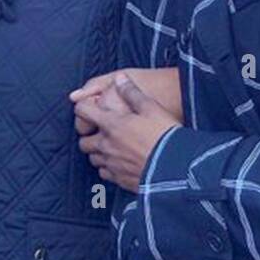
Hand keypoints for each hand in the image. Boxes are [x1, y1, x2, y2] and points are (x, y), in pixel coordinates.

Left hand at [74, 72, 179, 191]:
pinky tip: (120, 163)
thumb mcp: (151, 107)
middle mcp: (106, 146)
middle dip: (89, 135)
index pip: (83, 111)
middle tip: (101, 131)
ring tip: (111, 148)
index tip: (90, 107)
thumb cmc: (164, 135)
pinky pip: (105, 174)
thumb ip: (132, 92)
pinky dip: (108, 168)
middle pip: (83, 141)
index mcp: (111, 124)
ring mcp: (112, 165)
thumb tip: (119, 78)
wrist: (176, 167)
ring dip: (98, 152)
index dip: (83, 107)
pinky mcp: (120, 180)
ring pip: (93, 159)